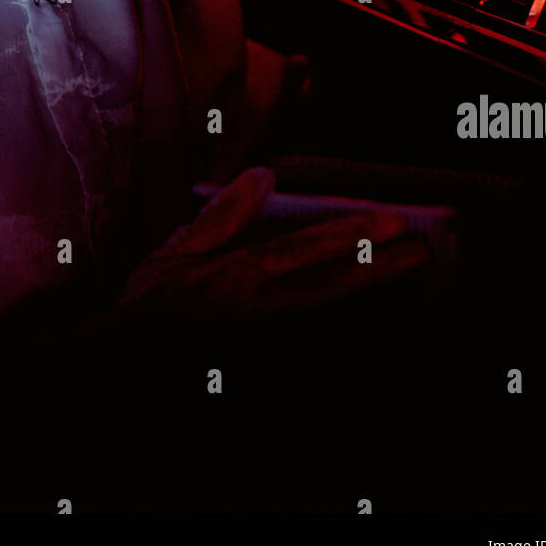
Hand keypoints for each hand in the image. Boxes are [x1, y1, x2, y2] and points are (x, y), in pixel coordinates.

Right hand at [74, 167, 428, 336]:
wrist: (124, 366)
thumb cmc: (144, 310)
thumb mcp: (173, 254)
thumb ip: (222, 217)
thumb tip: (261, 178)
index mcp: (232, 278)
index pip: (302, 251)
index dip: (349, 235)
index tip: (389, 221)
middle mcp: (257, 313)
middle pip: (331, 289)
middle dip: (379, 270)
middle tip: (421, 252)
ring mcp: (265, 342)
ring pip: (331, 317)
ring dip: (373, 299)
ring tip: (414, 281)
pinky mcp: (265, 359)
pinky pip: (316, 338)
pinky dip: (349, 325)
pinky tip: (376, 313)